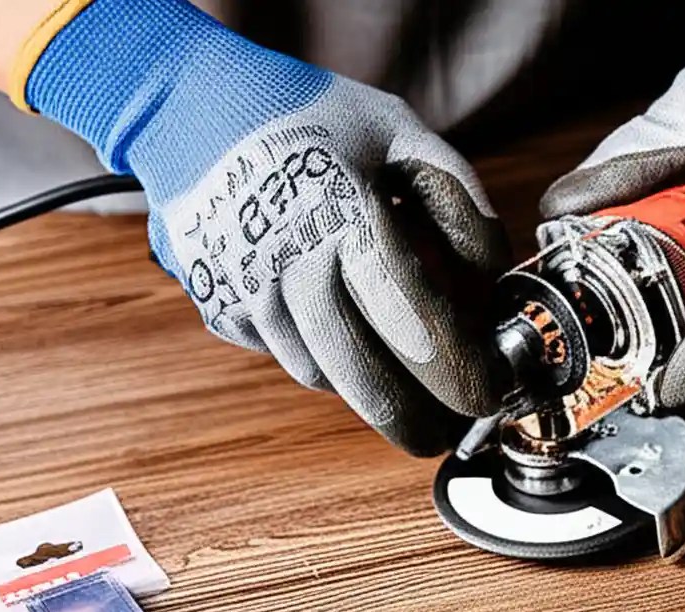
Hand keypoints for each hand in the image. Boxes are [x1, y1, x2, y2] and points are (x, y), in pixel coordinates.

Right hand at [22, 0, 507, 453]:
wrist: (191, 107)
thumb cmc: (312, 118)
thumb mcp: (404, 135)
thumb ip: (461, 206)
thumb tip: (494, 288)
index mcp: (340, 220)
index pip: (414, 326)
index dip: (458, 374)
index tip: (489, 394)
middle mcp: (286, 269)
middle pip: (364, 381)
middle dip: (416, 421)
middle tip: (448, 430)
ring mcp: (245, 297)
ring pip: (326, 378)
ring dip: (369, 388)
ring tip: (403, 368)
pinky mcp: (221, 313)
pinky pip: (289, 355)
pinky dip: (325, 354)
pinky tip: (338, 314)